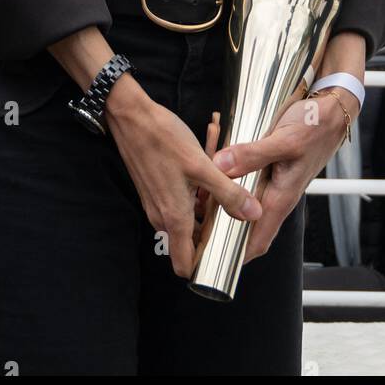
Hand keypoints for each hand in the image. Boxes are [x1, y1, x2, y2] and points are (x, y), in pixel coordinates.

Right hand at [105, 91, 262, 278]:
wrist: (131, 117)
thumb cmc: (164, 139)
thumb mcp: (202, 166)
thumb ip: (228, 193)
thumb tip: (253, 215)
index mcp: (174, 217)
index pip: (184, 264)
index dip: (203, 267)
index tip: (224, 255)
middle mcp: (161, 216)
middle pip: (188, 241)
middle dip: (209, 232)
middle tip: (230, 211)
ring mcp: (155, 203)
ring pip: (184, 219)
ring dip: (202, 210)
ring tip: (219, 186)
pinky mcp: (153, 189)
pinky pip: (177, 203)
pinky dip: (192, 195)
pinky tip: (204, 172)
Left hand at [202, 89, 358, 264]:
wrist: (331, 111)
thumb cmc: (315, 128)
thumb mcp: (283, 140)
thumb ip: (252, 155)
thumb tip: (220, 167)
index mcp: (281, 198)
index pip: (257, 241)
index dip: (235, 256)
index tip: (210, 260)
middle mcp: (276, 194)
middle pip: (244, 223)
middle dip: (220, 227)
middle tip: (193, 223)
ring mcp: (272, 181)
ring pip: (242, 200)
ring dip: (221, 200)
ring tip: (198, 196)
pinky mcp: (269, 166)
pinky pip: (245, 180)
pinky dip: (228, 178)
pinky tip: (213, 167)